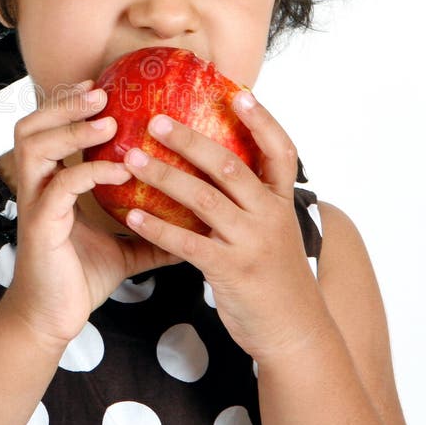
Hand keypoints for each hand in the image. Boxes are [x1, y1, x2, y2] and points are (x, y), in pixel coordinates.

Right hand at [2, 80, 178, 350]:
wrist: (53, 319)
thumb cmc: (81, 278)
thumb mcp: (125, 246)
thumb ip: (152, 228)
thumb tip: (195, 222)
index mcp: (51, 184)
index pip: (47, 130)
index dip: (68, 105)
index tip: (101, 88)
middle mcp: (37, 187)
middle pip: (30, 126)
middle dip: (62, 104)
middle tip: (99, 91)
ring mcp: (34, 204)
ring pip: (34, 146)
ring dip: (71, 128)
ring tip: (107, 118)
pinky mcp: (40, 225)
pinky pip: (60, 186)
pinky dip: (89, 171)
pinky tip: (120, 169)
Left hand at [121, 91, 328, 363]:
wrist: (294, 331)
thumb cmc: (276, 274)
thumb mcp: (275, 229)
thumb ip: (253, 198)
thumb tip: (220, 161)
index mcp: (281, 201)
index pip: (280, 151)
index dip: (261, 121)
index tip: (238, 93)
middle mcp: (270, 215)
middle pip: (230, 166)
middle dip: (191, 140)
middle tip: (155, 121)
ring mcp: (251, 243)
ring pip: (204, 199)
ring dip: (164, 176)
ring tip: (131, 159)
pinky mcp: (230, 270)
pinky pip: (187, 242)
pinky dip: (157, 226)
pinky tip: (131, 214)